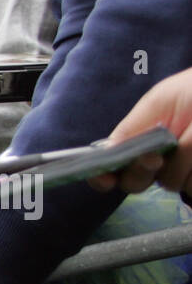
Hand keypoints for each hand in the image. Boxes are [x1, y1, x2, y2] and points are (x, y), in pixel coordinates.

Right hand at [88, 65, 191, 195]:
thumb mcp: (161, 100)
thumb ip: (135, 128)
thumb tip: (110, 151)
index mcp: (138, 137)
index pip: (110, 163)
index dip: (100, 176)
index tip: (105, 180)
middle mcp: (156, 157)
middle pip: (135, 182)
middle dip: (141, 172)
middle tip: (155, 158)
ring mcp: (181, 168)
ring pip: (170, 182)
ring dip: (182, 166)